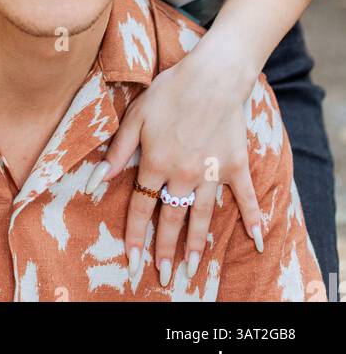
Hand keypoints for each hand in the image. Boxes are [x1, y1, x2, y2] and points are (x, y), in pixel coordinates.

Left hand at [90, 52, 263, 286]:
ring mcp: (211, 173)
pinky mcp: (235, 165)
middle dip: (164, 251)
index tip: (131, 262)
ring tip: (191, 270)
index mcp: (155, 162)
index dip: (134, 236)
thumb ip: (118, 151)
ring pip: (201, 217)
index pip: (140, 207)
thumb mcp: (136, 116)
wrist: (213, 74)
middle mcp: (182, 174)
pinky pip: (245, 198)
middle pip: (170, 219)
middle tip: (163, 278)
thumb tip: (96, 181)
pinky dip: (254, 219)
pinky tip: (257, 241)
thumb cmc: (170, 90)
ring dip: (195, 246)